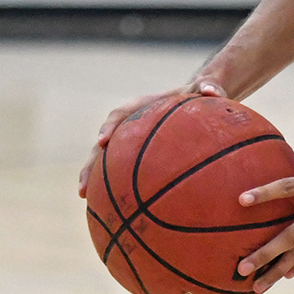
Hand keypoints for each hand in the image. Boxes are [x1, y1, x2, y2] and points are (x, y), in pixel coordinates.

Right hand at [76, 77, 226, 196]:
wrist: (196, 96)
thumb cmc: (199, 93)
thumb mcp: (206, 88)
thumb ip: (208, 86)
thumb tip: (210, 90)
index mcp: (142, 106)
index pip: (120, 114)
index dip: (110, 126)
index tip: (103, 140)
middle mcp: (129, 124)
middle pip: (103, 142)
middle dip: (91, 163)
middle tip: (83, 185)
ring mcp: (129, 140)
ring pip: (105, 159)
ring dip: (92, 176)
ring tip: (83, 196)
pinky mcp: (135, 154)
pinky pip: (121, 170)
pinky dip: (114, 186)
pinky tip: (112, 207)